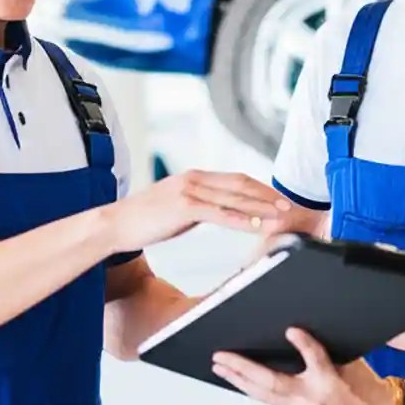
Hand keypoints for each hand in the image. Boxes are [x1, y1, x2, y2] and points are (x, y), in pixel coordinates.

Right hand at [103, 171, 291, 251]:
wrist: (115, 224)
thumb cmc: (144, 219)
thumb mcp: (176, 206)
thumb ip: (199, 204)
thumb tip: (218, 211)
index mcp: (194, 177)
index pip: (236, 179)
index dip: (260, 188)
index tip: (278, 199)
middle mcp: (195, 179)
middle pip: (241, 184)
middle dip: (268, 196)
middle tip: (290, 206)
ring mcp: (190, 191)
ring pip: (235, 198)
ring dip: (262, 208)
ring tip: (282, 216)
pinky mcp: (184, 207)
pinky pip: (221, 214)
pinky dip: (243, 220)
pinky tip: (257, 227)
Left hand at [213, 328, 393, 404]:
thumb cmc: (363, 387)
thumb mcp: (351, 361)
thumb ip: (325, 348)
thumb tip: (299, 329)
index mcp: (331, 383)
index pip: (316, 360)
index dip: (305, 344)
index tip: (292, 329)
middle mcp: (312, 400)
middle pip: (273, 383)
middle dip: (244, 369)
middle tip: (222, 356)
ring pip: (264, 396)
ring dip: (239, 381)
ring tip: (220, 368)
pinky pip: (269, 401)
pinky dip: (251, 390)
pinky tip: (238, 381)